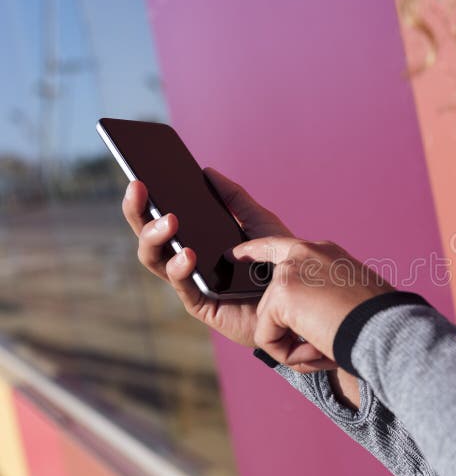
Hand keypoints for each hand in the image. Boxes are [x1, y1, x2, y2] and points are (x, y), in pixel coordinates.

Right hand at [121, 167, 334, 372]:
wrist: (297, 299)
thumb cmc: (277, 262)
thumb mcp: (259, 222)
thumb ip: (235, 198)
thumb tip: (207, 171)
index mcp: (194, 237)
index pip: (158, 217)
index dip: (143, 199)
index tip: (138, 178)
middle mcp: (184, 259)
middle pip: (148, 236)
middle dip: (138, 212)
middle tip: (140, 189)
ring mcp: (190, 282)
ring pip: (154, 259)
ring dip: (155, 238)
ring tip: (170, 221)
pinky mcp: (201, 304)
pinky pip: (182, 286)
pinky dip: (180, 268)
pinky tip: (187, 254)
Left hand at [232, 236, 393, 363]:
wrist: (389, 329)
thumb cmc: (378, 323)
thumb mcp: (349, 300)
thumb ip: (322, 298)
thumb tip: (302, 323)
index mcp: (323, 254)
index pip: (277, 245)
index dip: (253, 250)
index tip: (234, 254)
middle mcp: (304, 252)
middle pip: (269, 298)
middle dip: (286, 331)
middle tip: (321, 344)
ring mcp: (291, 270)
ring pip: (268, 322)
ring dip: (293, 345)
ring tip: (327, 347)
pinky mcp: (282, 293)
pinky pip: (266, 338)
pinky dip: (289, 354)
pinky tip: (317, 350)